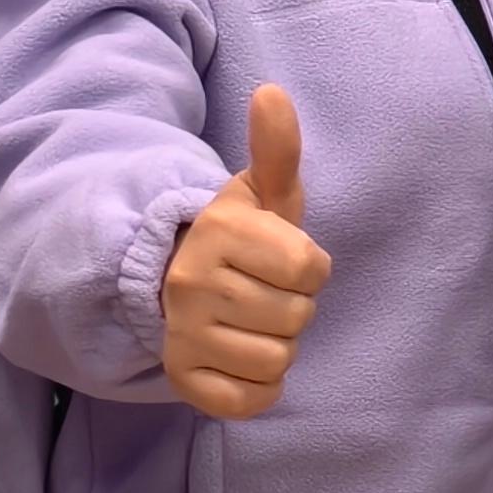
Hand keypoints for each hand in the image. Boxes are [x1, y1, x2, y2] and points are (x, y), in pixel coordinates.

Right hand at [161, 85, 333, 419]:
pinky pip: (250, 401)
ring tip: (251, 321)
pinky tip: (243, 358)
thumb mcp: (264, 193)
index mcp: (219, 233)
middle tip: (264, 291)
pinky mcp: (182, 379)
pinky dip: (260, 387)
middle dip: (294, 307)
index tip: (284, 260)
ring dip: (278, 346)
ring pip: (276, 360)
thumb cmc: (244, 237)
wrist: (181, 280)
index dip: (310, 268)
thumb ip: (277, 148)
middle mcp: (191, 283)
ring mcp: (181, 334)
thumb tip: (271, 91)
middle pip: (296, 318)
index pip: (310, 268)